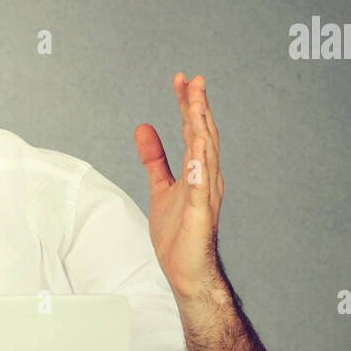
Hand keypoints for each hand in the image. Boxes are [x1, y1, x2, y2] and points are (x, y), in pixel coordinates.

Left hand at [134, 72, 224, 302]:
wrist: (186, 271)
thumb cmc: (178, 232)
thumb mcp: (160, 186)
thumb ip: (154, 158)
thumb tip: (143, 127)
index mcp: (198, 170)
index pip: (192, 130)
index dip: (187, 104)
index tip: (181, 79)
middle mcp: (207, 177)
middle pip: (203, 135)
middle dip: (198, 107)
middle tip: (193, 80)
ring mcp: (205, 195)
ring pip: (206, 155)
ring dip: (201, 128)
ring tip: (196, 103)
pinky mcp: (199, 213)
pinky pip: (201, 186)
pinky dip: (201, 165)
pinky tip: (199, 146)